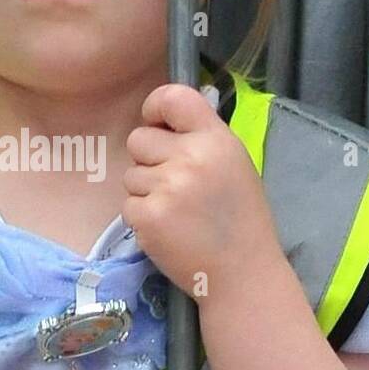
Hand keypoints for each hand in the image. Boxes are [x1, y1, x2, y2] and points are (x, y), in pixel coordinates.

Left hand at [123, 83, 281, 301]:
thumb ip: (201, 140)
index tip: (156, 124)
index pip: (174, 97)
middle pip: (138, 139)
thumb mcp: (233, 165)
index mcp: (216, 139)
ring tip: (177, 212)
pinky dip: (142, 217)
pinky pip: (127, 204)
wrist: (241, 272)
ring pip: (130, 174)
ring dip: (146, 192)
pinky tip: (168, 229)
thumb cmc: (239, 218)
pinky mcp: (148, 216)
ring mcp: (167, 187)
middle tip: (174, 185)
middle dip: (148, 160)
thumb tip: (161, 123)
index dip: (155, 108)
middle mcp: (191, 157)